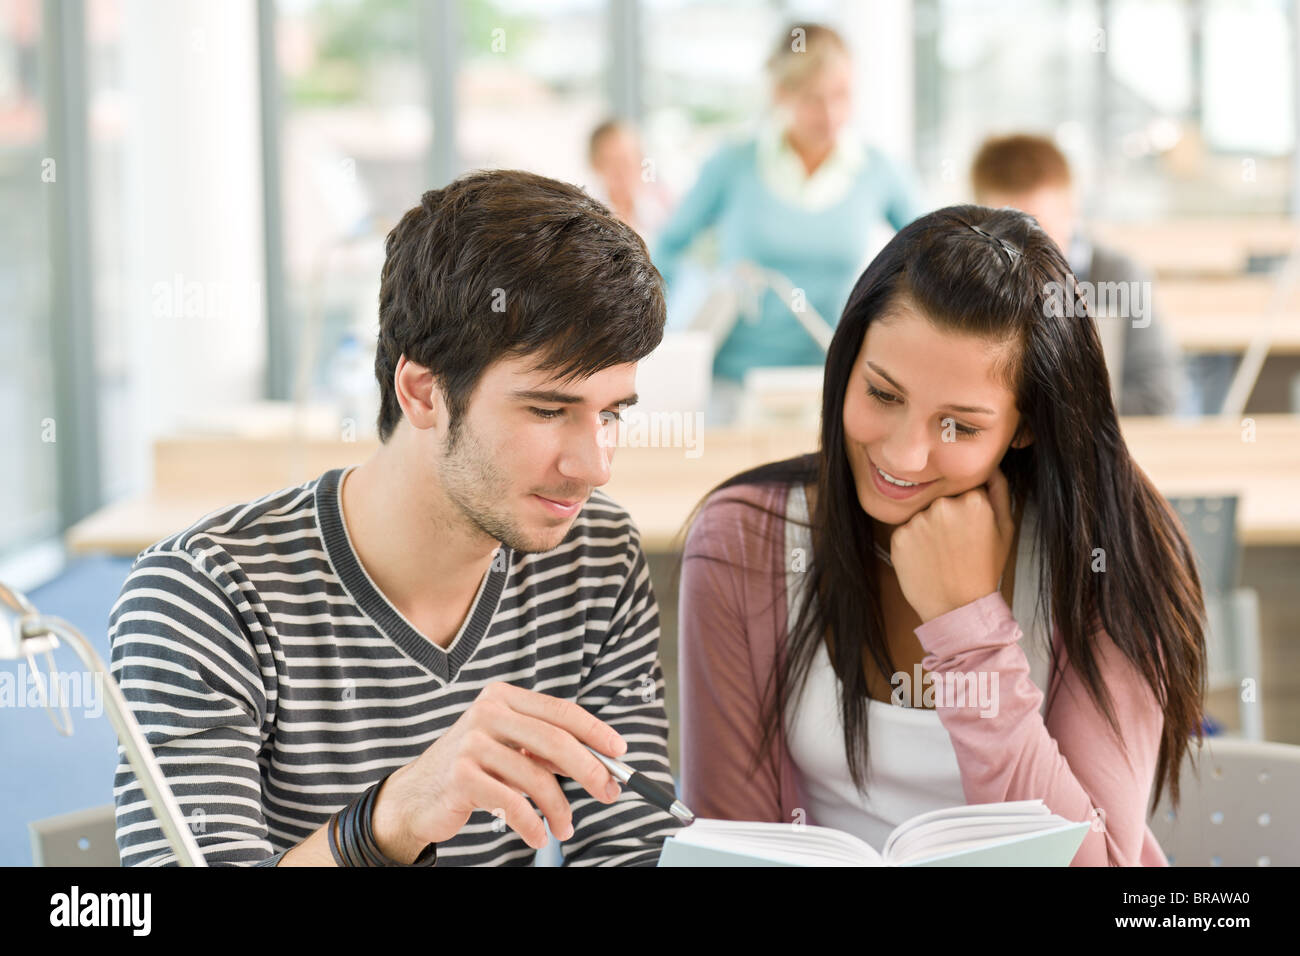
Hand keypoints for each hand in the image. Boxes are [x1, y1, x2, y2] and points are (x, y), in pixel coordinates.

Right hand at [371, 682, 625, 858]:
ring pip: (536, 777)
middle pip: (554, 739)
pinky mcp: (461, 776)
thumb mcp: (510, 748)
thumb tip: (602, 766)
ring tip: (565, 827)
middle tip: (609, 792)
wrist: (416, 795)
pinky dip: (532, 824)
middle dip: (590, 769)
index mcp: (503, 697)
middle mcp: (487, 712)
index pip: (560, 710)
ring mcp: (471, 743)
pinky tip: (538, 835)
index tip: (620, 751)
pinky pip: (512, 803)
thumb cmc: (473, 769)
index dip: (595, 731)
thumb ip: (547, 750)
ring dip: (560, 808)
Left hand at [889, 465, 1015, 623]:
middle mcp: (943, 505)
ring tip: (940, 553)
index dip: (966, 506)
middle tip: (954, 543)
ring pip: (921, 513)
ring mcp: (919, 520)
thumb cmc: (984, 569)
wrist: (958, 607)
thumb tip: (991, 465)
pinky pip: (904, 529)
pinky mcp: (898, 535)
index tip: (969, 527)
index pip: (964, 487)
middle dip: (946, 515)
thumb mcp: (1005, 529)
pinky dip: (912, 541)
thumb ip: (999, 491)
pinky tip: (925, 558)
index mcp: (973, 499)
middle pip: (940, 498)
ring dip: (927, 527)